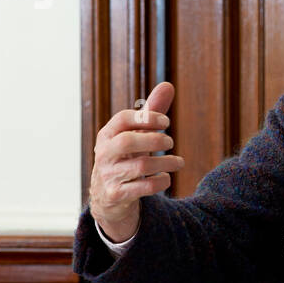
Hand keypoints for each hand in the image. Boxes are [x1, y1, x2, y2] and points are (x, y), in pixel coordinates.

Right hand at [88, 82, 183, 242]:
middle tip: (170, 142)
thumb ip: (150, 112)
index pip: (123, 119)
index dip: (147, 118)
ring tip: (179, 162)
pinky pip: (144, 188)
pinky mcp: (117, 195)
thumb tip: (168, 85)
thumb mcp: (135, 135)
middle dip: (155, 140)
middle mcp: (104, 154)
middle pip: (129, 142)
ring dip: (166, 163)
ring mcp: (109, 175)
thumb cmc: (126, 158)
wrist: (109, 198)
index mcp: (107, 135)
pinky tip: (166, 178)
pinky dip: (160, 182)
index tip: (166, 122)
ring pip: (141, 166)